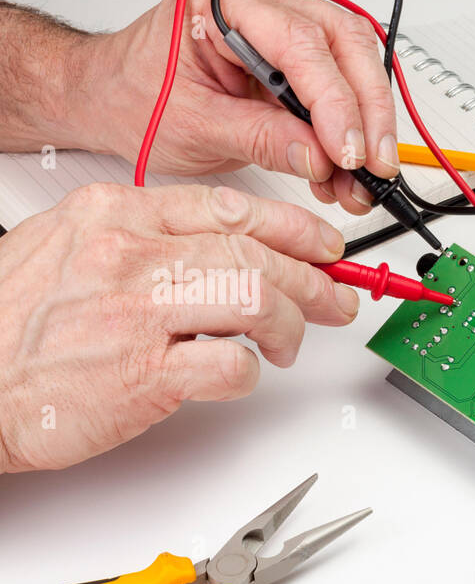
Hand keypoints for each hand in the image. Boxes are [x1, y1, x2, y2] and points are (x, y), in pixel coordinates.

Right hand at [0, 183, 359, 472]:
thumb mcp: (70, 249)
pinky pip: (233, 367)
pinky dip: (250, 374)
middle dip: (314, 280)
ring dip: (289, 326)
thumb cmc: (14, 327)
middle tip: (335, 300)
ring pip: (257, 299)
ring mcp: (136, 313)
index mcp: (112, 215)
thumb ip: (146, 240)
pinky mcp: (146, 375)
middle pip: (256, 253)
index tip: (325, 247)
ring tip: (287, 345)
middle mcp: (127, 255)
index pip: (231, 207)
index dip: (294, 228)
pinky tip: (238, 375)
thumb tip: (229, 249)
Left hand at [82, 0, 397, 213]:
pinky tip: (346, 168)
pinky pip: (345, 86)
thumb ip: (261, 138)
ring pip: (356, 63)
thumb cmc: (136, 96)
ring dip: (368, 125)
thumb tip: (319, 158)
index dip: (335, 105)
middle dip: (368, 114)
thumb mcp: (195, 126)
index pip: (299, 46)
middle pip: (344, 46)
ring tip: (361, 178)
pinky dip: (353, 131)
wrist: (116, 98)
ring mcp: (284, 27)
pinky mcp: (298, 58)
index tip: (349, 154)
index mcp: (221, 1)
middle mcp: (260, 3)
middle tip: (373, 167)